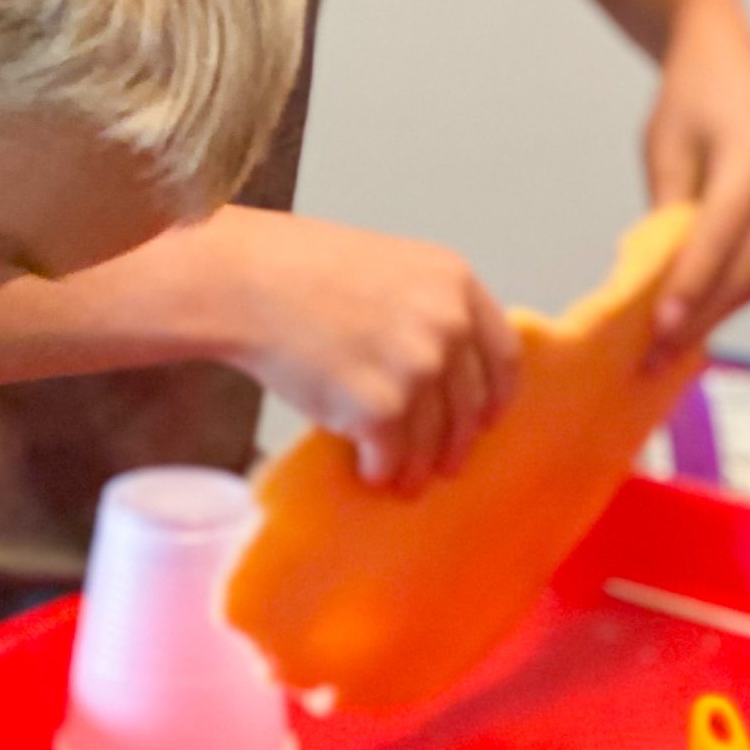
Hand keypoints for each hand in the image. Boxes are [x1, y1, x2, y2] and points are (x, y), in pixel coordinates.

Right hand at [212, 211, 520, 491]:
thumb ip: (427, 310)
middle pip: (468, 406)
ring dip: (416, 468)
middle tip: (444, 465)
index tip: (488, 419)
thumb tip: (441, 374)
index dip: (496, 396)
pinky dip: (380, 471)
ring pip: (431, 440)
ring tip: (401, 480)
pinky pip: (391, 456)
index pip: (502, 355)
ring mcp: (417, 368)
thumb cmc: (299, 273)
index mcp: (456, 284)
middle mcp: (448, 325)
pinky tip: (369, 471)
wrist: (248, 285)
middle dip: (456, 443)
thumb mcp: (389, 269)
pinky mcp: (381, 408)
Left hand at [643, 0, 749, 357]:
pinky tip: (697, 321)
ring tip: (669, 352)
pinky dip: (732, 298)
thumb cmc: (688, 102)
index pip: (719, 242)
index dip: (688, 293)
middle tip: (652, 360)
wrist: (727, 58)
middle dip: (698, 320)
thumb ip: (666, 221)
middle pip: (745, 272)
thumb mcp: (664, 155)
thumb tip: (655, 291)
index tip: (657, 334)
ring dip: (715, 318)